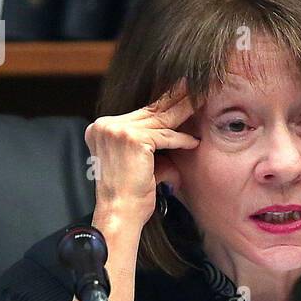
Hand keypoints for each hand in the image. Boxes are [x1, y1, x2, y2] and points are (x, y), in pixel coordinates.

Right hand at [84, 82, 199, 226]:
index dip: (162, 105)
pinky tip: (193, 141)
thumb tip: (175, 131)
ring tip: (201, 101)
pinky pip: (164, 137)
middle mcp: (105, 126)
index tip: (179, 94)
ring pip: (159, 121)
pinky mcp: (132, 139)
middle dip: (175, 100)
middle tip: (194, 87)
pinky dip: (180, 140)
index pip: (139, 114)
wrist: (119, 213)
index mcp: (100, 128)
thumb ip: (147, 142)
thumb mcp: (135, 160)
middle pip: (149, 111)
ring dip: (182, 113)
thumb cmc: (129, 193)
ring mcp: (117, 130)